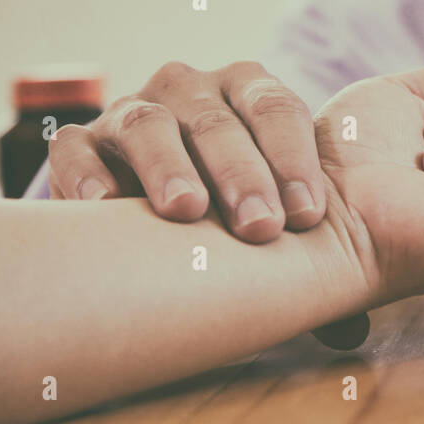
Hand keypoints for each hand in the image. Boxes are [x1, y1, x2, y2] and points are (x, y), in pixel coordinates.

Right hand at [46, 61, 326, 241]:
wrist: (147, 196)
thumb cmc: (232, 207)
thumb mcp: (272, 209)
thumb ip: (311, 257)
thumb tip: (348, 334)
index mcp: (247, 90)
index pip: (276, 108)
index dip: (294, 158)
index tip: (307, 216)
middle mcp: (189, 90)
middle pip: (217, 119)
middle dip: (242, 172)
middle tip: (260, 227)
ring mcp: (129, 111)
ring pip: (147, 123)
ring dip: (169, 165)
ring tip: (187, 210)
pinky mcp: (78, 143)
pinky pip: (75, 150)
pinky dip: (88, 174)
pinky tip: (107, 207)